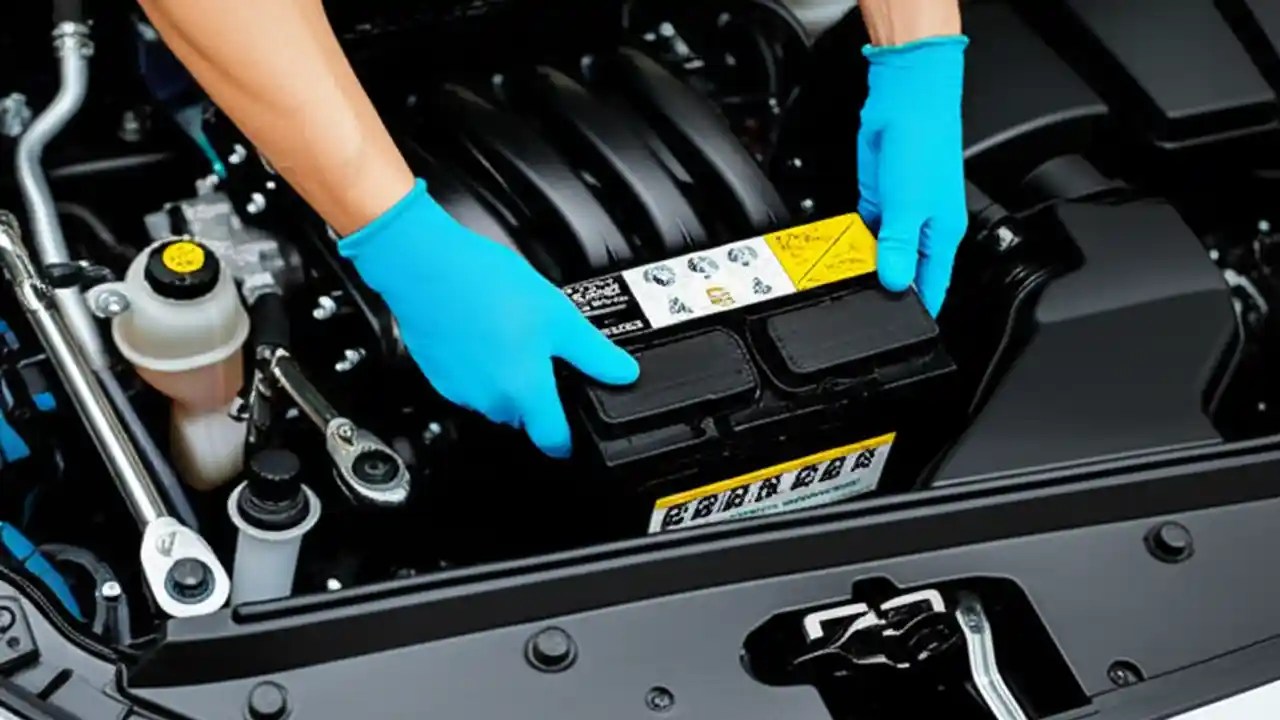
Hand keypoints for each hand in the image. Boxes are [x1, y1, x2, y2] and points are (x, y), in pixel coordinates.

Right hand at [339, 179, 640, 456]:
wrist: (427, 267)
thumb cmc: (486, 286)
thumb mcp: (559, 316)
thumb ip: (594, 354)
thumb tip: (622, 372)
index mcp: (524, 392)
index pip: (553, 440)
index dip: (568, 440)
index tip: (573, 435)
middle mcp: (490, 401)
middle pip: (524, 415)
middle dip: (536, 393)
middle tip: (541, 354)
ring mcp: (461, 391)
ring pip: (495, 397)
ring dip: (507, 377)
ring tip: (510, 334)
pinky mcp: (439, 376)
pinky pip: (470, 382)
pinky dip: (480, 366)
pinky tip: (484, 332)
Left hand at [857, 36, 968, 316]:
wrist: (906, 100)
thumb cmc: (923, 145)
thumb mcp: (908, 207)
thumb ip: (897, 248)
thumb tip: (892, 282)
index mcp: (942, 233)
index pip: (933, 283)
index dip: (919, 307)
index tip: (904, 330)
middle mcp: (922, 226)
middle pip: (904, 270)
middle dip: (885, 287)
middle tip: (861, 304)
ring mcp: (899, 212)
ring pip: (881, 252)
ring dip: (865, 263)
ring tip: (846, 279)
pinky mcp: (878, 198)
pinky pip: (864, 231)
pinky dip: (853, 241)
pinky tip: (839, 251)